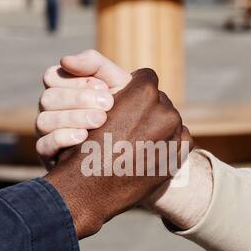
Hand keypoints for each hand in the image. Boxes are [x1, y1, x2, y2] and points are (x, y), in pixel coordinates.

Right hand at [36, 49, 131, 165]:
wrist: (135, 149)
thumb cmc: (125, 109)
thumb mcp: (117, 83)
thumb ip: (95, 64)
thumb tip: (65, 60)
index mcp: (62, 89)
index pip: (51, 76)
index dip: (77, 81)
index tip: (105, 88)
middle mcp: (50, 110)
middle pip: (48, 98)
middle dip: (78, 99)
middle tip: (108, 104)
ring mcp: (47, 133)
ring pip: (43, 121)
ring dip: (73, 118)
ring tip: (100, 121)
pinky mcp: (49, 156)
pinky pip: (43, 145)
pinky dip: (63, 138)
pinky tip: (84, 137)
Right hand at [42, 68, 187, 237]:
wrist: (88, 192)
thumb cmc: (81, 145)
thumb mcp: (85, 104)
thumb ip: (92, 73)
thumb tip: (71, 58)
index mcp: (144, 92)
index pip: (144, 77)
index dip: (130, 90)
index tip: (118, 104)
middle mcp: (165, 111)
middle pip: (157, 99)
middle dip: (143, 110)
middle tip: (126, 125)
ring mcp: (174, 135)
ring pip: (168, 120)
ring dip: (155, 127)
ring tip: (135, 142)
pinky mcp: (178, 157)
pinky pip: (179, 141)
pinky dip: (167, 145)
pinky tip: (145, 153)